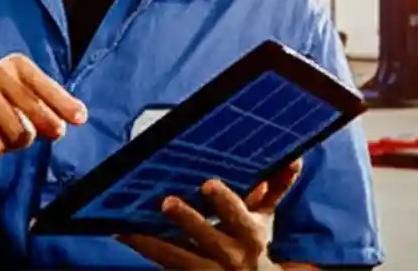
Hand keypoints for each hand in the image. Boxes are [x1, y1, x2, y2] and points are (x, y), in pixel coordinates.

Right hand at [0, 53, 88, 158]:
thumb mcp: (17, 94)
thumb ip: (44, 107)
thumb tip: (66, 125)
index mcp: (16, 65)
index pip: (46, 88)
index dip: (64, 104)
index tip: (80, 119)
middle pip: (35, 113)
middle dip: (42, 130)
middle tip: (35, 135)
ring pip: (17, 134)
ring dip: (13, 143)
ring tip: (0, 132)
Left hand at [119, 159, 303, 269]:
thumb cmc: (253, 243)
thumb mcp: (266, 219)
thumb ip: (278, 187)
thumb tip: (295, 157)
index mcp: (249, 236)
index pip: (238, 217)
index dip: (225, 202)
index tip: (208, 184)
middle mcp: (228, 255)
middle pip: (205, 237)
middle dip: (187, 219)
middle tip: (167, 201)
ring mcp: (205, 270)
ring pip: (174, 255)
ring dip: (150, 239)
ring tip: (126, 223)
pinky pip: (160, 263)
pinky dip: (142, 247)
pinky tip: (122, 231)